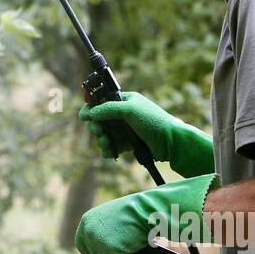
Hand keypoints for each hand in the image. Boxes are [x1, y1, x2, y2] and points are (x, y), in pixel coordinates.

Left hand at [74, 173, 219, 253]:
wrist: (157, 208)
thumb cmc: (146, 212)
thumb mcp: (125, 217)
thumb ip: (115, 226)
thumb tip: (119, 237)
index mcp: (89, 219)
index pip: (86, 246)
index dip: (106, 248)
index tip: (122, 242)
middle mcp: (87, 227)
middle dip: (116, 252)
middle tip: (132, 239)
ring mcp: (96, 237)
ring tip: (137, 237)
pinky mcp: (109, 247)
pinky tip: (140, 241)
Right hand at [78, 93, 214, 177]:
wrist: (171, 142)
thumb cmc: (152, 120)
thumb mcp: (129, 109)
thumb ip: (107, 109)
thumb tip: (89, 112)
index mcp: (125, 101)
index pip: (102, 102)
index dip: (91, 109)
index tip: (83, 117)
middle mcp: (124, 114)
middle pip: (101, 120)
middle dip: (96, 127)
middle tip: (97, 132)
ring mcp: (127, 129)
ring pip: (106, 134)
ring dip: (102, 140)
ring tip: (105, 144)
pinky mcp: (129, 143)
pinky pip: (113, 146)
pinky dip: (109, 150)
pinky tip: (109, 153)